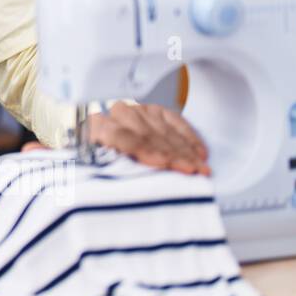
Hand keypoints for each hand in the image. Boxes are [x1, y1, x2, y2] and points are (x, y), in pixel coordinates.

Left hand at [86, 102, 210, 175]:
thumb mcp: (96, 169)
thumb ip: (112, 171)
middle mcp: (115, 116)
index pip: (121, 136)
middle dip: (172, 153)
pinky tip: (200, 153)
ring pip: (163, 130)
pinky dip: (189, 137)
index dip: (144, 149)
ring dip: (185, 150)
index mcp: (94, 129)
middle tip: (191, 170)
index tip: (163, 163)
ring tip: (200, 168)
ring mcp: (137, 110)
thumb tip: (137, 184)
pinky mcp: (154, 111)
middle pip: (147, 134)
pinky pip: (175, 121)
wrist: (100, 143)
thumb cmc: (100, 164)